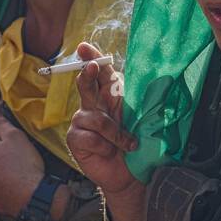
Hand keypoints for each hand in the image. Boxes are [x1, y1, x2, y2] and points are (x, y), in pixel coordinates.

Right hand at [67, 42, 139, 196]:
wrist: (130, 172)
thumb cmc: (136, 143)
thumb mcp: (138, 119)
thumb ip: (133, 101)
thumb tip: (145, 81)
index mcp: (110, 95)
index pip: (101, 72)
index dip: (92, 57)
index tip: (85, 47)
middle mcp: (93, 104)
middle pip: (86, 84)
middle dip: (88, 74)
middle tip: (90, 66)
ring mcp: (81, 121)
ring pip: (95, 118)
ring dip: (115, 133)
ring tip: (127, 144)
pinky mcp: (75, 138)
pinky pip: (90, 137)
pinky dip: (104, 145)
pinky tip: (109, 152)